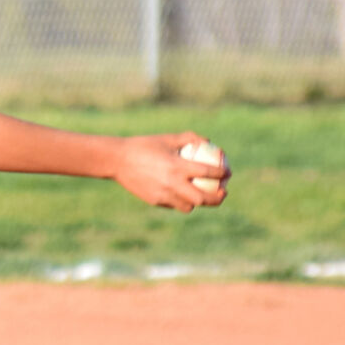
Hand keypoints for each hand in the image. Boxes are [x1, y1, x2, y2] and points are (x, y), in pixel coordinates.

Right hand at [113, 133, 228, 210]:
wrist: (117, 160)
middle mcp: (173, 183)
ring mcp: (163, 194)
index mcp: (178, 166)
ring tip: (203, 197)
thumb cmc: (143, 145)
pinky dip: (180, 201)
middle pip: (202, 198)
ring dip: (198, 202)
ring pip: (188, 206)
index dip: (223, 173)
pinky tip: (182, 196)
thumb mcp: (167, 138)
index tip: (228, 173)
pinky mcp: (155, 200)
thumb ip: (189, 138)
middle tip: (223, 192)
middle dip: (217, 197)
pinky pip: (173, 204)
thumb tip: (207, 142)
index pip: (209, 172)